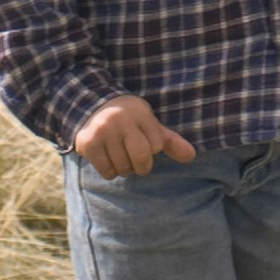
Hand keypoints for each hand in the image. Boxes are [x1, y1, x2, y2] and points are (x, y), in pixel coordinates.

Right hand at [70, 96, 193, 178]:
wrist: (92, 108)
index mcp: (140, 113)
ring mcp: (102, 130)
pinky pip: (107, 171)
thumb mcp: (150, 126)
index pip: (156, 146)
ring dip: (125, 169)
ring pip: (123, 167)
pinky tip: (107, 158)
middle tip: (136, 162)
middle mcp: (120, 119)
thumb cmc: (129, 121)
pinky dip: (110, 172)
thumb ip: (170, 141)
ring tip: (120, 156)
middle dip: (142, 167)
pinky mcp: (88, 143)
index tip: (144, 142)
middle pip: (141, 157)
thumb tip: (192, 156)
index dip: (152, 150)